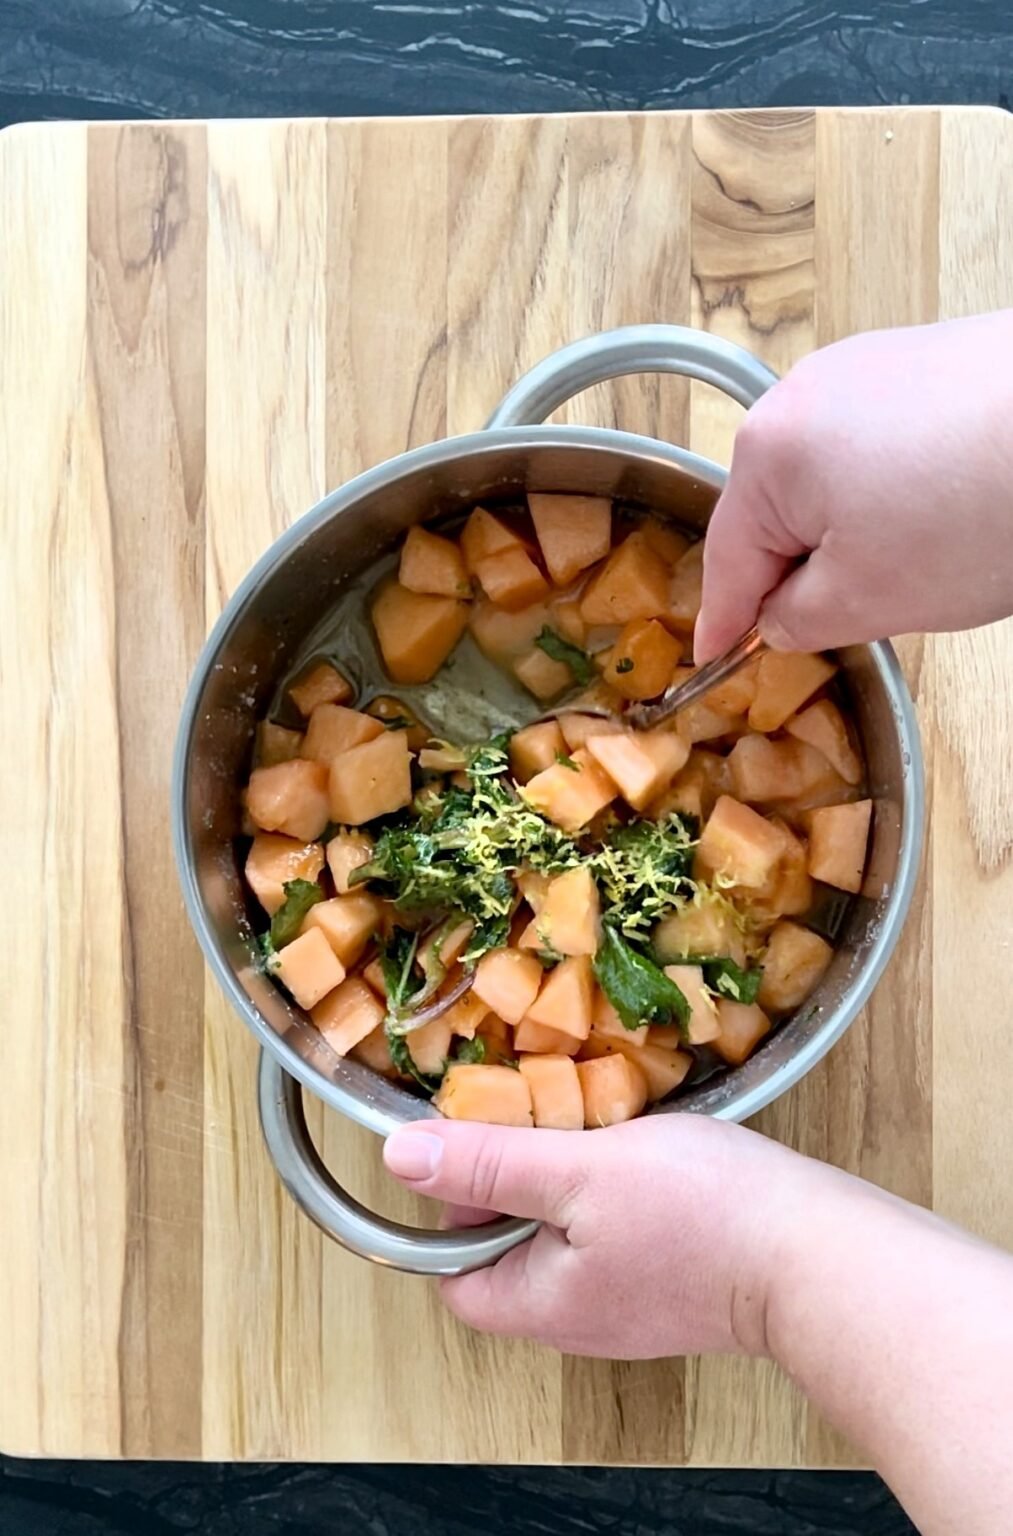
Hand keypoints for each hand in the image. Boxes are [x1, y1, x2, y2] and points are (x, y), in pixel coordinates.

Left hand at [383, 1113, 813, 1357]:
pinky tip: (644, 1153)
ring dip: (571, 1176)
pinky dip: (617, 1188)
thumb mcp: (579, 1170)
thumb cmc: (703, 1214)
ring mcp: (633, 1304)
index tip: (479, 1146)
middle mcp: (582, 1319)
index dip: (452, 1206)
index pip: (453, 1271)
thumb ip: (490, 1163)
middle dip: (518, 1180)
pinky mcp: (677, 1282)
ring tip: (597, 1130)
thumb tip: (402, 1157)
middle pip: (510, 1248)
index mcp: (542, 1305)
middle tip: (546, 1122)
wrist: (821, 1253)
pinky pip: (618, 1234)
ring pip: (567, 1233)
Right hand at [695, 311, 1012, 660]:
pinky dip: (902, 492)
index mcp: (767, 452)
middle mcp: (803, 392)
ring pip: (831, 479)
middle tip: (843, 621)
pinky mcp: (925, 359)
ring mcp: (865, 367)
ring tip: (920, 564)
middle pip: (776, 511)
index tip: (714, 657)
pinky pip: (883, 445)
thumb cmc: (981, 508)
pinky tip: (948, 516)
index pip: (727, 559)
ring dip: (857, 531)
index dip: (724, 621)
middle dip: (802, 569)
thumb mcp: (868, 600)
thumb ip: (797, 619)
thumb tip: (778, 617)